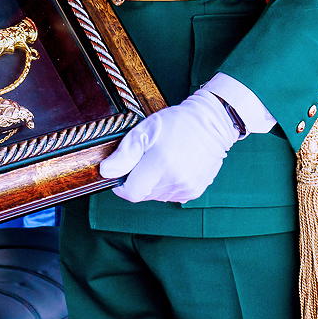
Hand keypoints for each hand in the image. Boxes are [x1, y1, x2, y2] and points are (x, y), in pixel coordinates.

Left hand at [99, 89, 239, 202]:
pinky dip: (166, 185)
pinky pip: (171, 195)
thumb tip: (106, 172)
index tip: (120, 173)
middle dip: (137, 180)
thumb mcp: (145, 130)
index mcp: (161, 163)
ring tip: (160, 160)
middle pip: (143, 194)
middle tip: (144, 158)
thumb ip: (125, 153)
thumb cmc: (176, 123)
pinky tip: (172, 167)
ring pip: (156, 196)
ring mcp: (187, 188)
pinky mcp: (195, 191)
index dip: (121, 185)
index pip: (131, 192)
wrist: (211, 123)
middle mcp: (176, 180)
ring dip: (152, 183)